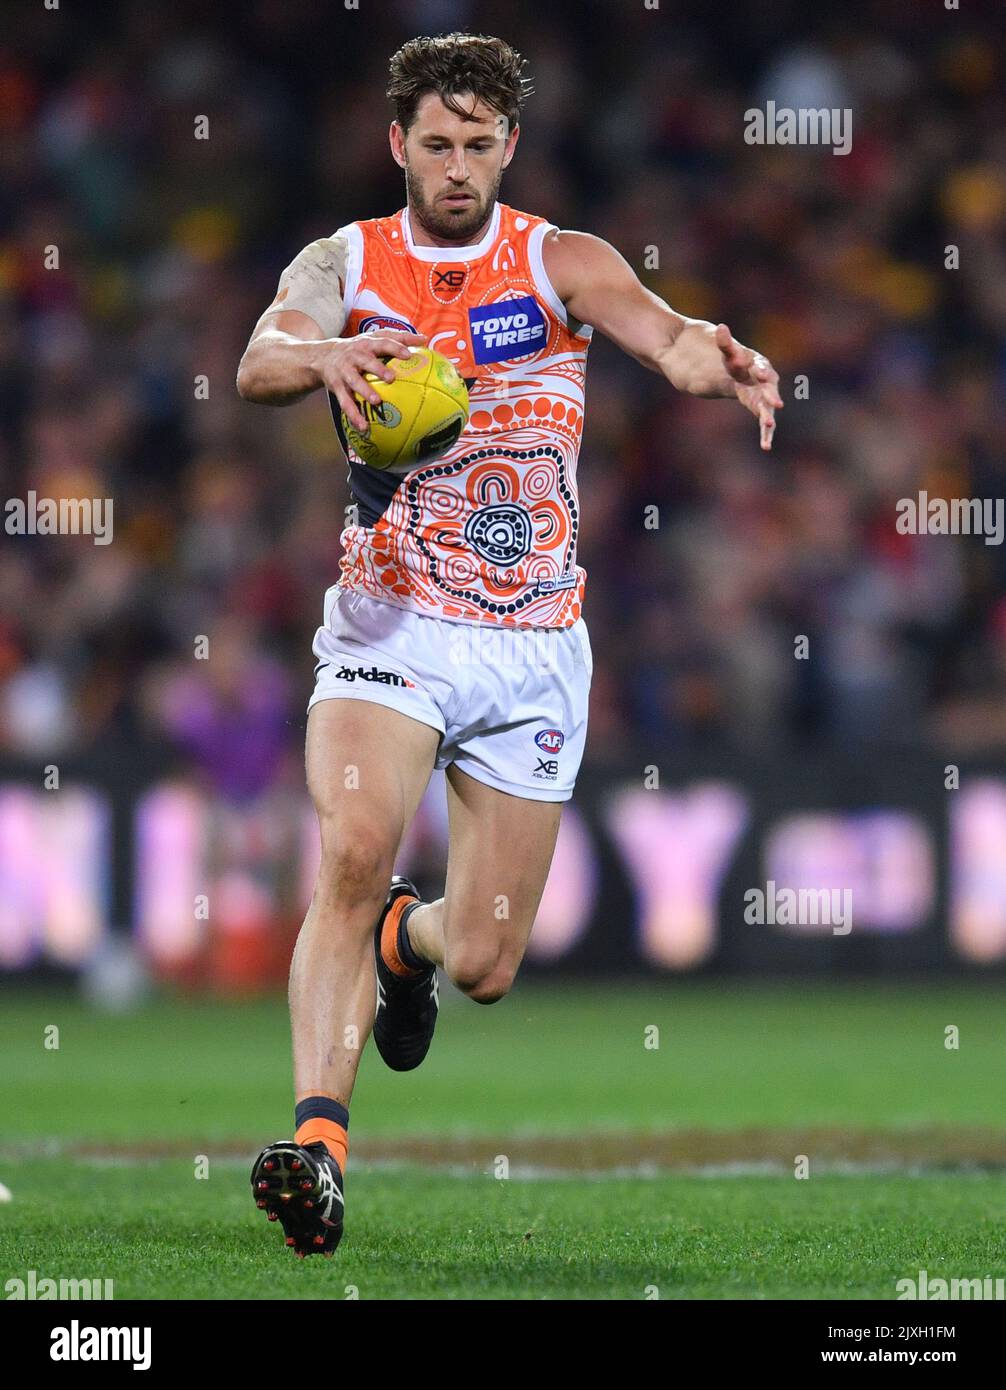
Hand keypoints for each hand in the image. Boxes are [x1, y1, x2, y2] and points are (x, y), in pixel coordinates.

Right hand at [316, 330, 427, 431]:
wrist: (323, 357)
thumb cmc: (358, 348)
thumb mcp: (374, 339)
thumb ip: (398, 338)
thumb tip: (424, 338)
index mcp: (367, 344)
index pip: (382, 342)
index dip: (395, 347)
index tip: (408, 355)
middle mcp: (354, 356)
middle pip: (366, 361)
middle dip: (378, 369)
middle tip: (391, 378)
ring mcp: (344, 371)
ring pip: (354, 381)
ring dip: (364, 391)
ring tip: (376, 401)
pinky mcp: (337, 387)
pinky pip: (345, 402)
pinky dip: (353, 414)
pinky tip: (363, 426)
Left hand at [715, 323, 782, 450]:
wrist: (702, 357)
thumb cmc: (714, 348)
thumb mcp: (718, 345)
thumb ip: (723, 342)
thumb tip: (722, 329)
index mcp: (753, 360)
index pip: (760, 366)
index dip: (762, 371)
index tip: (763, 375)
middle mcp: (758, 376)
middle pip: (767, 387)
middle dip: (770, 395)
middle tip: (775, 404)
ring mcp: (755, 390)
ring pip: (765, 405)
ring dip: (767, 415)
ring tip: (768, 426)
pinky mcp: (750, 402)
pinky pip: (761, 417)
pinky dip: (765, 431)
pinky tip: (766, 446)